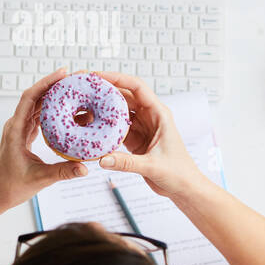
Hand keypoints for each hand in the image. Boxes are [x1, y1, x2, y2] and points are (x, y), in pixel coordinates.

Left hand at [0, 68, 86, 212]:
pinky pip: (39, 116)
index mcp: (16, 130)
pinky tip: (68, 109)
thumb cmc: (11, 187)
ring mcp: (19, 129)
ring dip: (54, 96)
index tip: (62, 73)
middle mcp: (16, 125)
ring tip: (75, 89)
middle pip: (35, 97)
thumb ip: (63, 172)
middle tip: (75, 77)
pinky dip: (53, 110)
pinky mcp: (24, 135)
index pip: (30, 98)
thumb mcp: (40, 179)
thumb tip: (85, 168)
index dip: (45, 83)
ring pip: (37, 105)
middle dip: (54, 85)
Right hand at [94, 72, 205, 200]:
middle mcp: (149, 116)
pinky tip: (89, 126)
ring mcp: (141, 126)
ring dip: (101, 108)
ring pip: (117, 110)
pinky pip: (115, 128)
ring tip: (80, 105)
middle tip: (82, 87)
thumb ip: (127, 163)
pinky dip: (103, 126)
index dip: (116, 78)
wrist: (183, 188)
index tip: (97, 76)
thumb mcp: (153, 166)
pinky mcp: (134, 139)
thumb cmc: (178, 173)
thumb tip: (102, 159)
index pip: (136, 87)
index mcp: (159, 113)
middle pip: (123, 95)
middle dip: (103, 89)